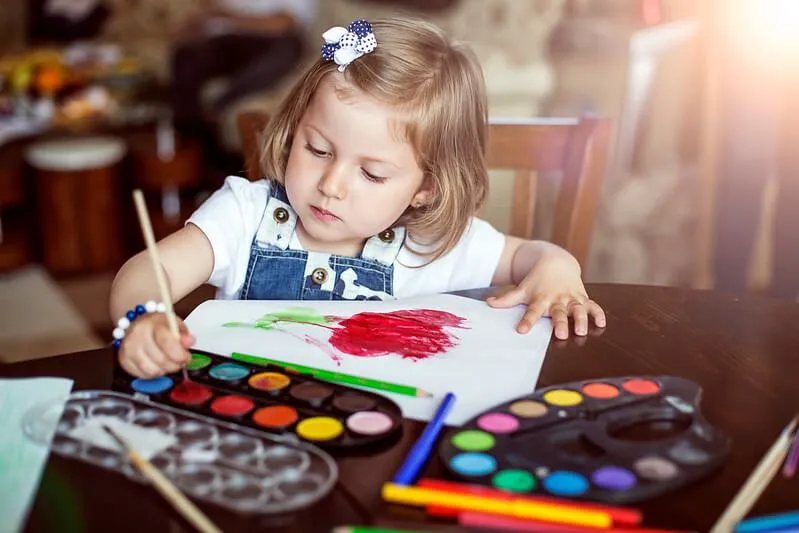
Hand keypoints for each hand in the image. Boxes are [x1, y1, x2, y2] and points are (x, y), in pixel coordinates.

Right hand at [118, 313, 194, 377]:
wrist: (138, 323)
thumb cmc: (158, 325)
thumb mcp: (175, 325)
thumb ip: (184, 335)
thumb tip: (189, 341)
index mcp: (153, 324)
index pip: (167, 343)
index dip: (180, 355)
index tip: (186, 357)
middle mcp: (138, 335)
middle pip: (161, 360)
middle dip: (175, 364)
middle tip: (178, 360)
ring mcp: (128, 348)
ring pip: (153, 371)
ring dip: (164, 370)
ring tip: (166, 361)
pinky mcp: (123, 360)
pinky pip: (143, 375)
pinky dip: (153, 373)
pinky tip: (155, 363)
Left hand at [487, 252, 605, 338]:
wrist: (556, 262)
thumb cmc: (537, 280)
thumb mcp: (522, 289)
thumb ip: (507, 299)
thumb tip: (488, 303)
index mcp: (541, 298)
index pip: (532, 311)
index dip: (527, 320)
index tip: (522, 330)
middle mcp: (557, 299)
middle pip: (558, 312)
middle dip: (559, 323)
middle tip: (560, 334)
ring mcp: (571, 298)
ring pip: (577, 310)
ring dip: (580, 319)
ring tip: (581, 331)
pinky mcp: (582, 298)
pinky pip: (592, 306)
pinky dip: (598, 314)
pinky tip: (601, 323)